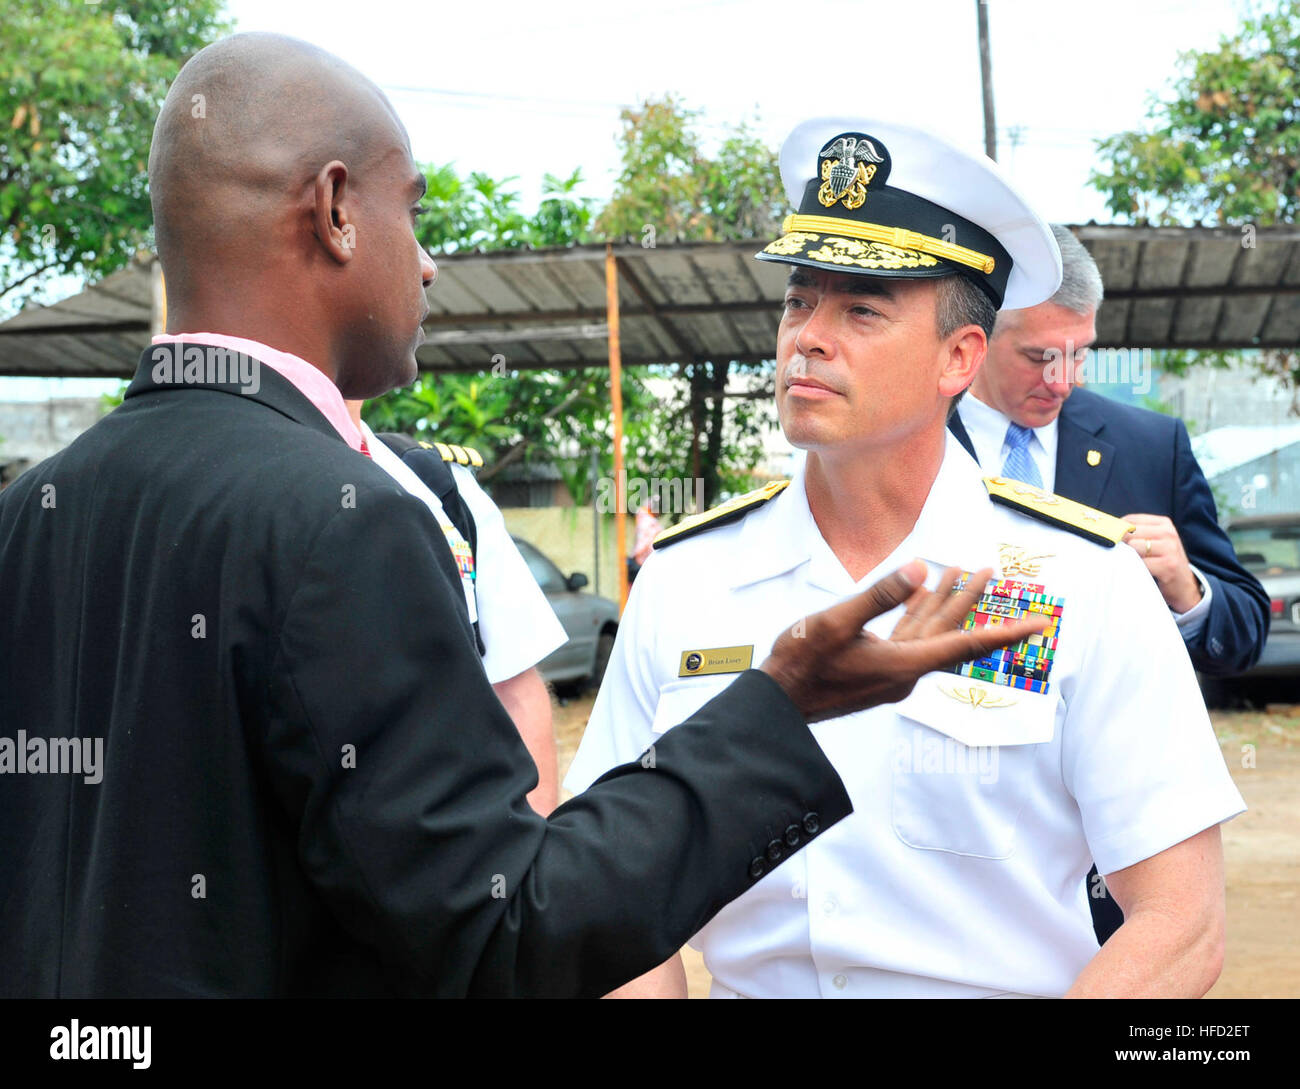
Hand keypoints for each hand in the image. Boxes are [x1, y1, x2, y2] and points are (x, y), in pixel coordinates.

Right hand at [760, 561, 1048, 722]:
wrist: (777, 704)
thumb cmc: (801, 664)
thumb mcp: (836, 623)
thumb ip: (880, 595)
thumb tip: (921, 569)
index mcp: (903, 664)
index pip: (966, 645)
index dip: (1006, 632)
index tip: (1040, 624)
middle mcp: (905, 672)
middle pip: (949, 633)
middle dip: (972, 601)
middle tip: (992, 572)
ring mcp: (890, 673)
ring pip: (928, 633)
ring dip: (944, 603)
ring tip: (961, 572)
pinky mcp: (875, 670)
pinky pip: (908, 638)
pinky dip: (918, 614)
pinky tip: (920, 595)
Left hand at [1122, 514, 1201, 612]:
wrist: (1183, 586)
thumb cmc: (1161, 562)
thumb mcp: (1153, 542)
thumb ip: (1135, 533)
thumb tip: (1107, 530)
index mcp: (1163, 523)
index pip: (1129, 520)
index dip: (1117, 532)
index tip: (1117, 543)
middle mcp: (1168, 533)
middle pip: (1129, 532)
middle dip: (1123, 545)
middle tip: (1128, 556)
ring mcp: (1170, 548)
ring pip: (1134, 546)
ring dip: (1130, 558)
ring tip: (1138, 564)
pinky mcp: (1168, 565)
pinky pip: (1140, 563)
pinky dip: (1136, 568)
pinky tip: (1142, 572)